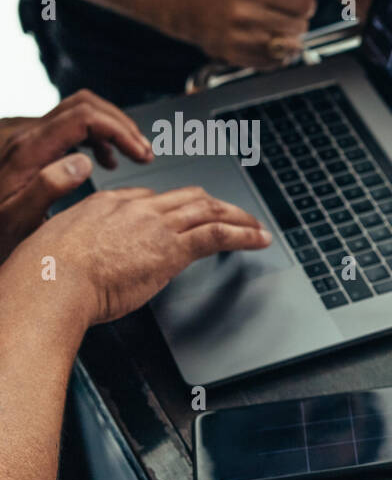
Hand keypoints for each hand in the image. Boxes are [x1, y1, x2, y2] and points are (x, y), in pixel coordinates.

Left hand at [0, 90, 152, 262]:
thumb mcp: (17, 220)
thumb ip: (47, 188)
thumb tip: (83, 162)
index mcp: (28, 151)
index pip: (84, 117)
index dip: (119, 131)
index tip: (140, 154)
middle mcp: (27, 137)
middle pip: (85, 105)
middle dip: (122, 126)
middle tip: (144, 153)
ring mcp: (29, 138)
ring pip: (80, 111)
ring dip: (113, 129)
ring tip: (134, 155)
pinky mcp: (32, 145)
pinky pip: (71, 126)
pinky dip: (99, 137)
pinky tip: (107, 160)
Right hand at [10, 186, 270, 328]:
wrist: (50, 281)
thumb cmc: (45, 275)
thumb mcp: (56, 246)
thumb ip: (80, 244)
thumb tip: (91, 257)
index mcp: (105, 204)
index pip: (149, 198)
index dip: (172, 208)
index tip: (183, 217)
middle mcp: (135, 208)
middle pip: (187, 197)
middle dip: (214, 205)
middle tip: (233, 215)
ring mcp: (156, 225)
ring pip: (209, 211)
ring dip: (238, 218)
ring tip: (257, 228)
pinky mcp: (172, 248)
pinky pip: (218, 234)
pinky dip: (244, 235)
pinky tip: (259, 240)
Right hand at [185, 0, 317, 69]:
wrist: (196, 8)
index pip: (305, 2)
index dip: (306, 3)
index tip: (294, 1)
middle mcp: (243, 12)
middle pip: (301, 26)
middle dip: (298, 21)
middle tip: (281, 15)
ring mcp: (239, 37)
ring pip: (292, 47)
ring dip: (290, 40)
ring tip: (274, 28)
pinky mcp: (237, 56)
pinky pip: (277, 62)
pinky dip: (277, 55)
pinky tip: (264, 42)